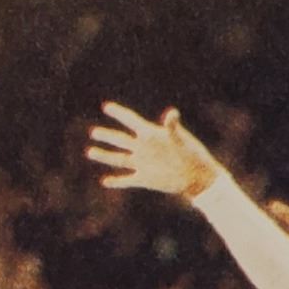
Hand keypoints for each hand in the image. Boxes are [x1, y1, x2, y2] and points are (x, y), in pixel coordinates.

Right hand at [87, 102, 222, 198]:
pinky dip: (116, 181)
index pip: (131, 121)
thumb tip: (172, 114)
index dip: (119, 113)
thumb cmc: (192, 154)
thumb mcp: (180, 139)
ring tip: (90, 152)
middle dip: (107, 136)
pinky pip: (127, 180)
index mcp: (150, 135)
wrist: (198, 178)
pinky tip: (105, 181)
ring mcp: (143, 164)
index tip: (106, 107)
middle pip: (120, 140)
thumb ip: (172, 127)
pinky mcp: (145, 179)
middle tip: (93, 132)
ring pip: (119, 159)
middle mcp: (143, 148)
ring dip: (104, 156)